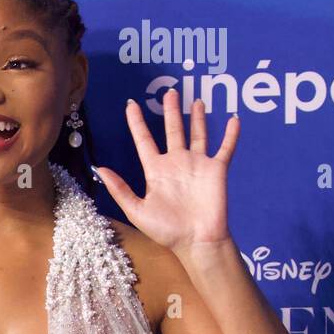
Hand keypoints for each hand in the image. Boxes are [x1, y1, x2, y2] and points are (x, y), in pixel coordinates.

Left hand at [93, 88, 238, 251]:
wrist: (195, 241)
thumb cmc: (165, 230)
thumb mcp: (136, 209)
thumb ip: (119, 188)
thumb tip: (100, 168)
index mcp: (156, 170)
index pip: (144, 140)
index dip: (137, 122)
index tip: (131, 104)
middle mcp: (176, 163)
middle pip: (172, 130)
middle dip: (170, 111)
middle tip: (169, 91)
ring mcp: (197, 165)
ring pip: (198, 134)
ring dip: (197, 117)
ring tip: (196, 100)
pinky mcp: (217, 170)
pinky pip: (225, 148)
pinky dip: (231, 134)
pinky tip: (234, 119)